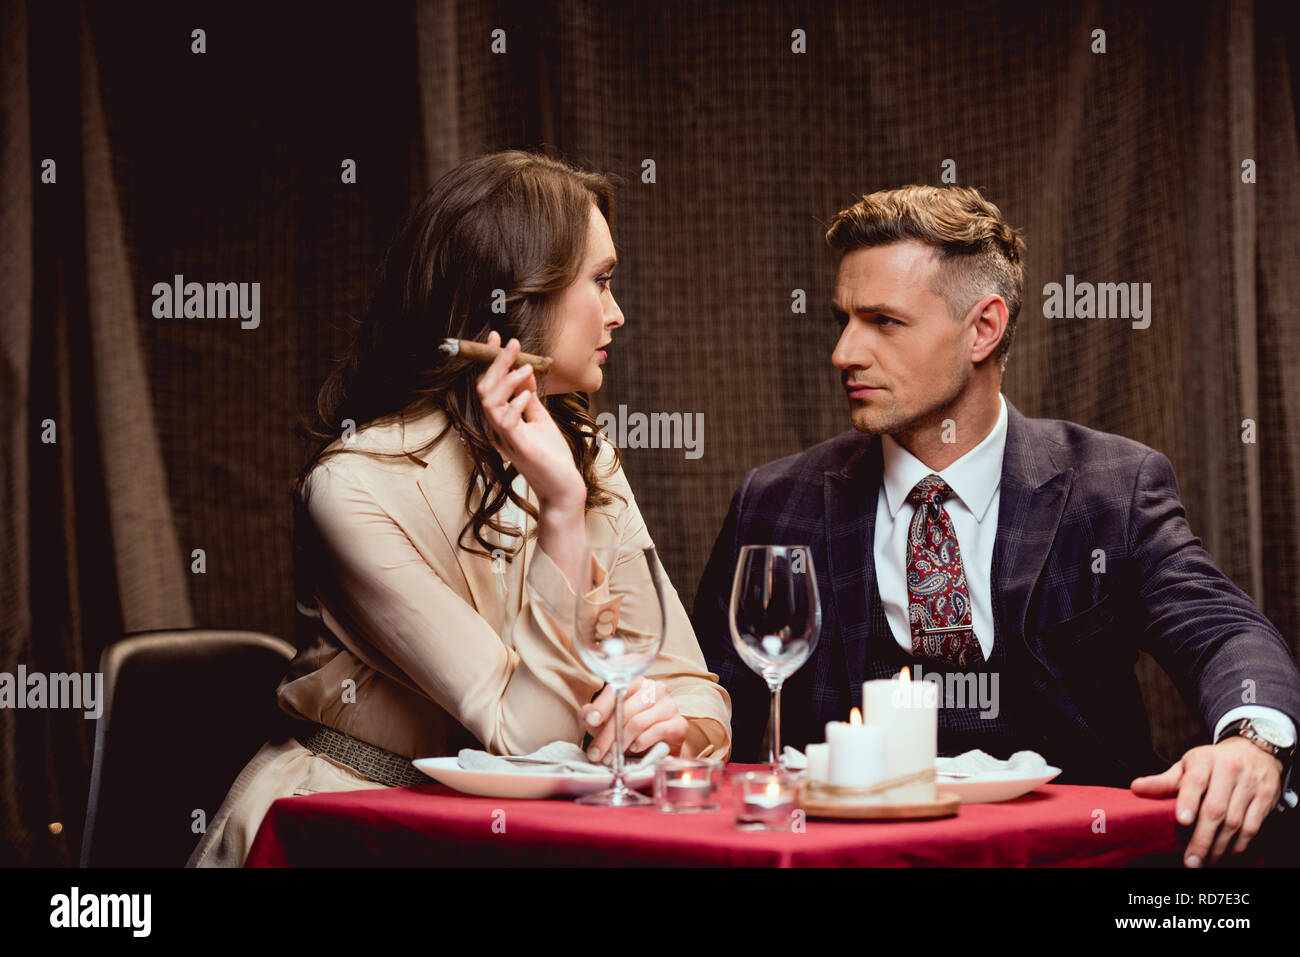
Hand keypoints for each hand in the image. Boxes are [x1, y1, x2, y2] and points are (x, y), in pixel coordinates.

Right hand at [475, 332, 585, 511]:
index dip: (492, 361)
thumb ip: (529, 397)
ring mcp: (504, 437)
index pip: (490, 385)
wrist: (562, 486)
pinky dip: (515, 403)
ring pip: (489, 401)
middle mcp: (497, 427)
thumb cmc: (551, 456)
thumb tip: (523, 370)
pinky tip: (528, 395)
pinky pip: (506, 420)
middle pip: (485, 389)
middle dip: (496, 363)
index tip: (496, 338)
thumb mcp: (540, 419)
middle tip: (512, 344)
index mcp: (502, 419)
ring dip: (507, 380)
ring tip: (526, 368)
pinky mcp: (517, 445)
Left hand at [580, 676, 688, 762]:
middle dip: (607, 734)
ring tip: (611, 757)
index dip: (602, 705)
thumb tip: (586, 714)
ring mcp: (669, 705)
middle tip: (596, 753)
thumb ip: (595, 715)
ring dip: (621, 743)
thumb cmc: (632, 731)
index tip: (591, 721)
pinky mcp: (679, 724)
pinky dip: (642, 742)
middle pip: (626, 709)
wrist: (660, 748)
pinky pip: (657, 731)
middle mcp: (655, 689)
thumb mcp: (609, 721)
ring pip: (639, 722)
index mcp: (637, 682)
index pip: (617, 688)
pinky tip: (635, 748)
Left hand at [1130, 736, 1282, 866]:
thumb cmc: (1213, 762)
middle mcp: (1230, 770)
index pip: (1195, 781)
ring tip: (1205, 861)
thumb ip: (1164, 781)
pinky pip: (1253, 826)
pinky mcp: (1266, 798)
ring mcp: (1251, 784)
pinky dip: (1240, 844)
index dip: (1188, 801)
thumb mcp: (1187, 765)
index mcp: (1205, 760)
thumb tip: (1136, 788)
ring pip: (1235, 822)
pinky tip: (1227, 853)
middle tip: (1190, 860)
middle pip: (1215, 809)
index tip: (1182, 821)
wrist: (1254, 750)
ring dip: (1219, 846)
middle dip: (1202, 838)